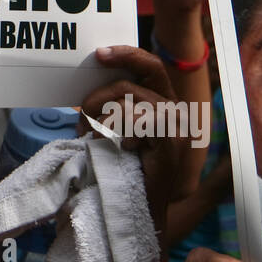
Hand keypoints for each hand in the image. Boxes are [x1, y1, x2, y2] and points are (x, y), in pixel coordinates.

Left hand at [82, 46, 189, 214]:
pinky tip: (123, 147)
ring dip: (106, 118)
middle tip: (84, 110)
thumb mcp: (112, 129)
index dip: (128, 54)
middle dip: (104, 90)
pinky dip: (125, 130)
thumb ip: (110, 106)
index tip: (99, 53)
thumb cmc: (122, 168)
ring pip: (133, 100)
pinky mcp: (173, 141)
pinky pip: (143, 120)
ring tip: (97, 138)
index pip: (150, 66)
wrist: (138, 207)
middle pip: (141, 76)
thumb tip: (88, 89)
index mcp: (161, 102)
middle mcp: (174, 109)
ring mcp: (177, 125)